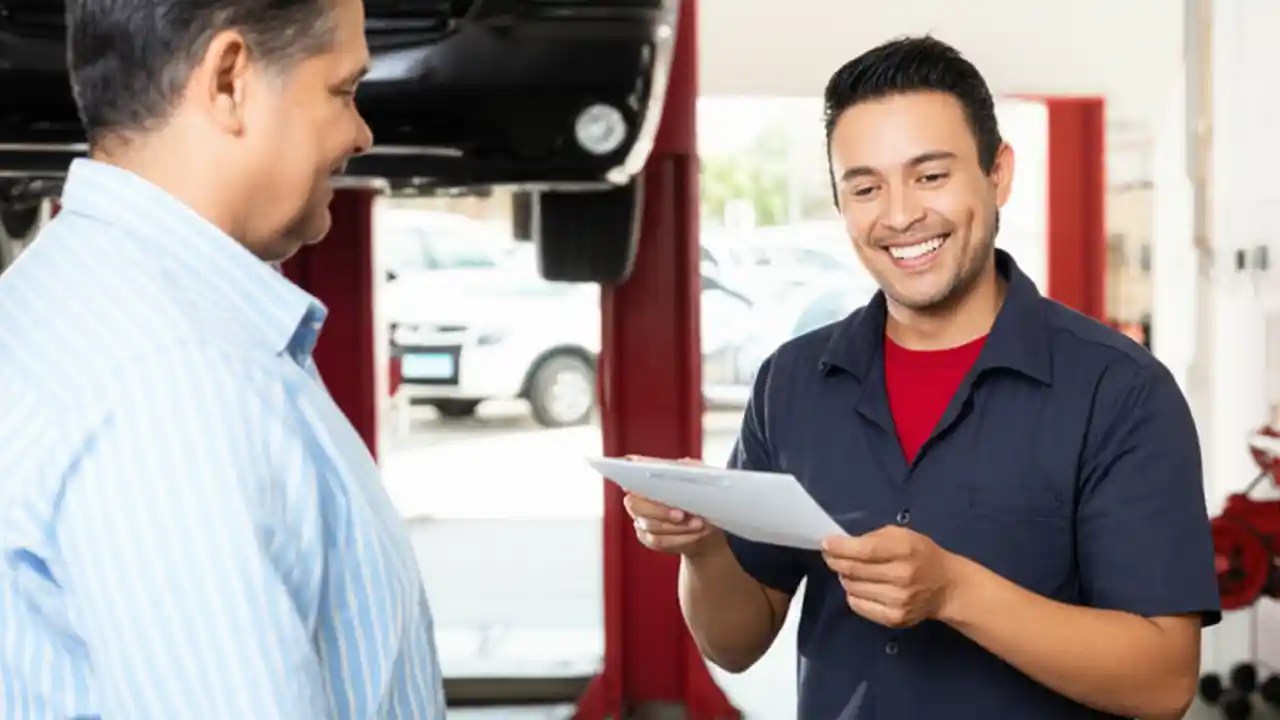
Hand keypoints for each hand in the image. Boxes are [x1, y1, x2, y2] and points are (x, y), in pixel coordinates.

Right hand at [622, 456, 719, 556]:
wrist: (708, 522)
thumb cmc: (699, 494)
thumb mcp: (700, 477)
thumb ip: (690, 468)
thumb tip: (686, 465)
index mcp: (643, 479)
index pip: (629, 474)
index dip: (631, 477)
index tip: (644, 481)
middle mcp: (636, 500)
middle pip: (635, 505)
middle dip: (659, 510)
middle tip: (681, 513)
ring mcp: (641, 521)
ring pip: (650, 526)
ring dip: (677, 527)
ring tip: (699, 523)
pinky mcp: (650, 539)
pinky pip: (660, 542)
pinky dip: (681, 538)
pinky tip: (697, 534)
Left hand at [821, 525, 959, 628]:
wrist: (947, 587)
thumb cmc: (921, 555)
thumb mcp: (902, 535)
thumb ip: (874, 538)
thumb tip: (843, 544)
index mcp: (905, 550)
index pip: (864, 550)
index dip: (840, 547)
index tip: (826, 543)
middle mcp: (902, 576)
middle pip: (854, 570)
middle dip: (835, 561)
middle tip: (830, 556)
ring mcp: (898, 600)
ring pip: (853, 588)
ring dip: (845, 577)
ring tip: (849, 571)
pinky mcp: (894, 618)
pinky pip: (858, 605)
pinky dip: (853, 594)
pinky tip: (860, 587)